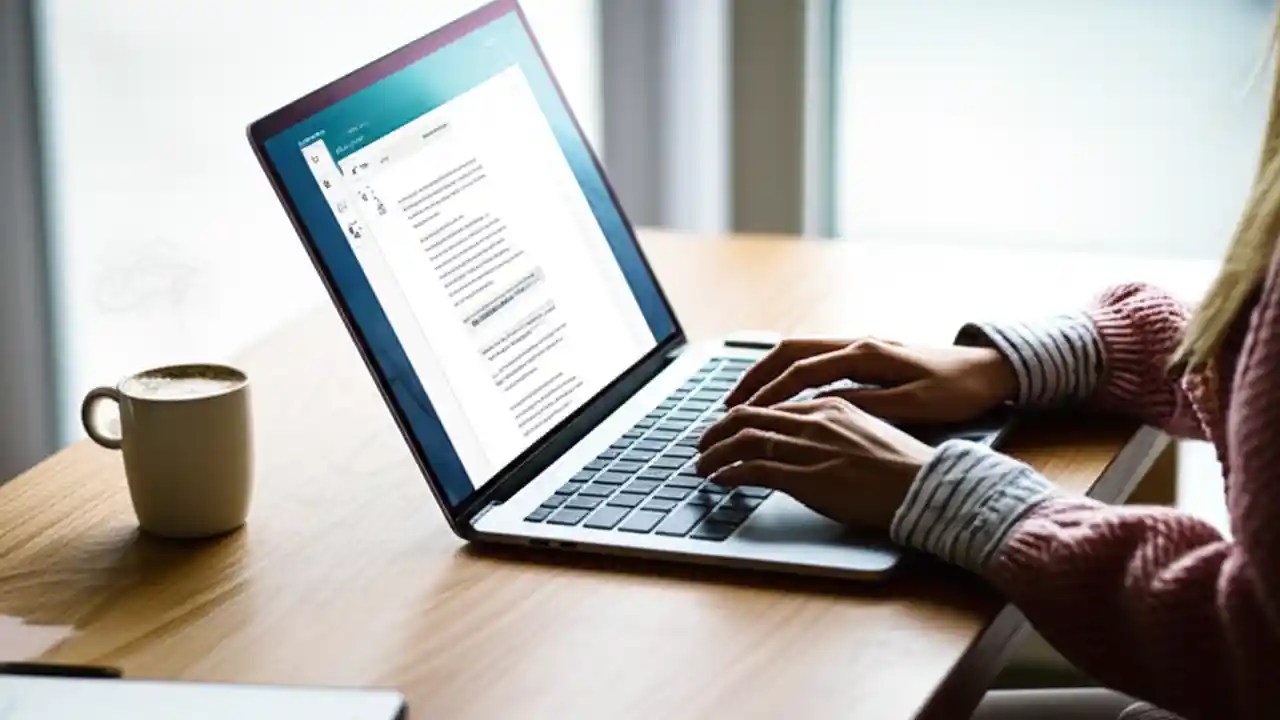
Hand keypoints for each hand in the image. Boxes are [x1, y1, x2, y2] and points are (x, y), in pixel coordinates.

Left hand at [696, 398, 932, 530]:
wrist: (926, 486)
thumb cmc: (904, 467)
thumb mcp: (867, 432)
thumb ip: (835, 428)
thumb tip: (809, 439)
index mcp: (829, 406)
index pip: (771, 404)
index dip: (740, 416)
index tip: (726, 427)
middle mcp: (815, 420)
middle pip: (749, 416)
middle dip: (717, 431)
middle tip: (702, 444)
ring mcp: (810, 448)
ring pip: (745, 441)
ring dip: (716, 452)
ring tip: (702, 464)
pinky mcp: (807, 477)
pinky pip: (754, 470)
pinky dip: (729, 473)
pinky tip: (719, 479)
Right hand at [725, 338, 1017, 423]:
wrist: (990, 369)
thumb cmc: (958, 391)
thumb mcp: (916, 405)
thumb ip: (868, 404)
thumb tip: (822, 407)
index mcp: (866, 354)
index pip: (802, 371)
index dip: (769, 395)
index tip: (743, 416)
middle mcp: (857, 343)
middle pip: (788, 352)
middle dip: (753, 378)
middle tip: (727, 405)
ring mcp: (859, 345)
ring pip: (797, 352)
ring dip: (766, 373)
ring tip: (741, 400)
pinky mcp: (865, 355)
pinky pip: (811, 358)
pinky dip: (786, 374)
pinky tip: (777, 394)